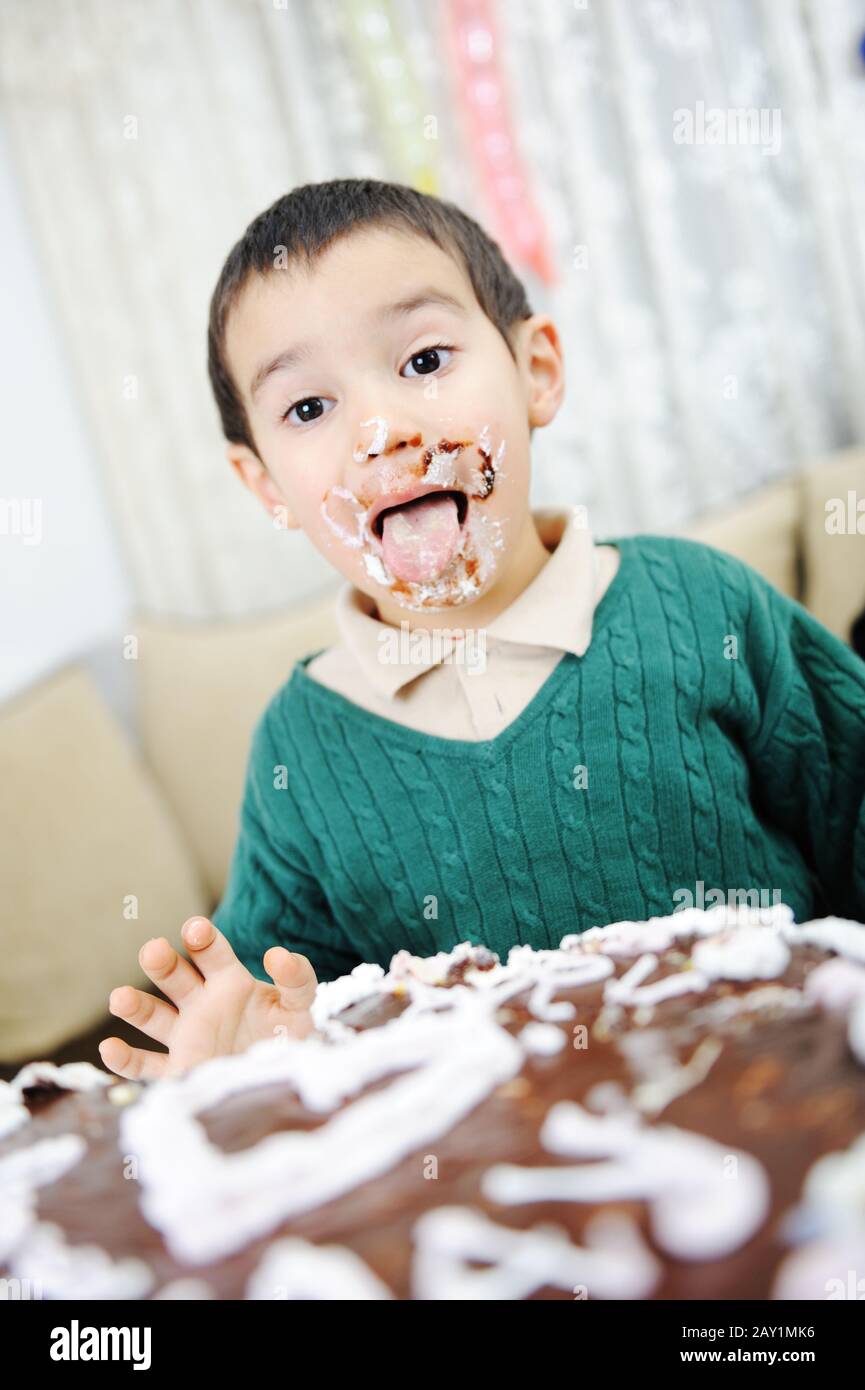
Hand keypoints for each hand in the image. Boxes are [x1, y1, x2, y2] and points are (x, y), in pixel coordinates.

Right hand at [98, 916, 317, 1079]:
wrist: (283, 1084)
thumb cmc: (291, 1040)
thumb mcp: (300, 1007)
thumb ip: (296, 978)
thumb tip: (277, 954)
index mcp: (229, 981)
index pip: (211, 952)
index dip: (202, 938)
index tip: (196, 928)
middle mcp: (202, 1005)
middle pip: (175, 977)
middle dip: (163, 962)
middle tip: (155, 951)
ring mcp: (187, 1037)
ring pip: (153, 1016)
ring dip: (135, 1005)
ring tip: (120, 998)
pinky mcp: (181, 1071)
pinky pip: (147, 1066)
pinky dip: (125, 1059)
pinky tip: (110, 1049)